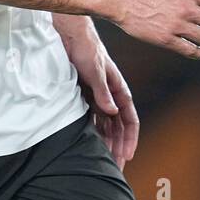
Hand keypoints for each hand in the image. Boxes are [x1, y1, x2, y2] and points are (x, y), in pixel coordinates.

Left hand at [57, 19, 137, 170]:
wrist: (69, 33)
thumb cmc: (85, 46)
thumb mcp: (94, 70)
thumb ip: (103, 91)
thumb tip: (112, 111)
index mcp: (118, 88)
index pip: (130, 118)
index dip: (130, 137)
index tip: (128, 154)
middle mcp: (110, 94)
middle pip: (118, 125)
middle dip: (119, 146)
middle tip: (116, 166)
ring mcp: (98, 95)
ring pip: (106, 124)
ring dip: (106, 141)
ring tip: (104, 159)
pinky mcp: (85, 94)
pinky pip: (92, 117)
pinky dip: (93, 130)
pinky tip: (89, 142)